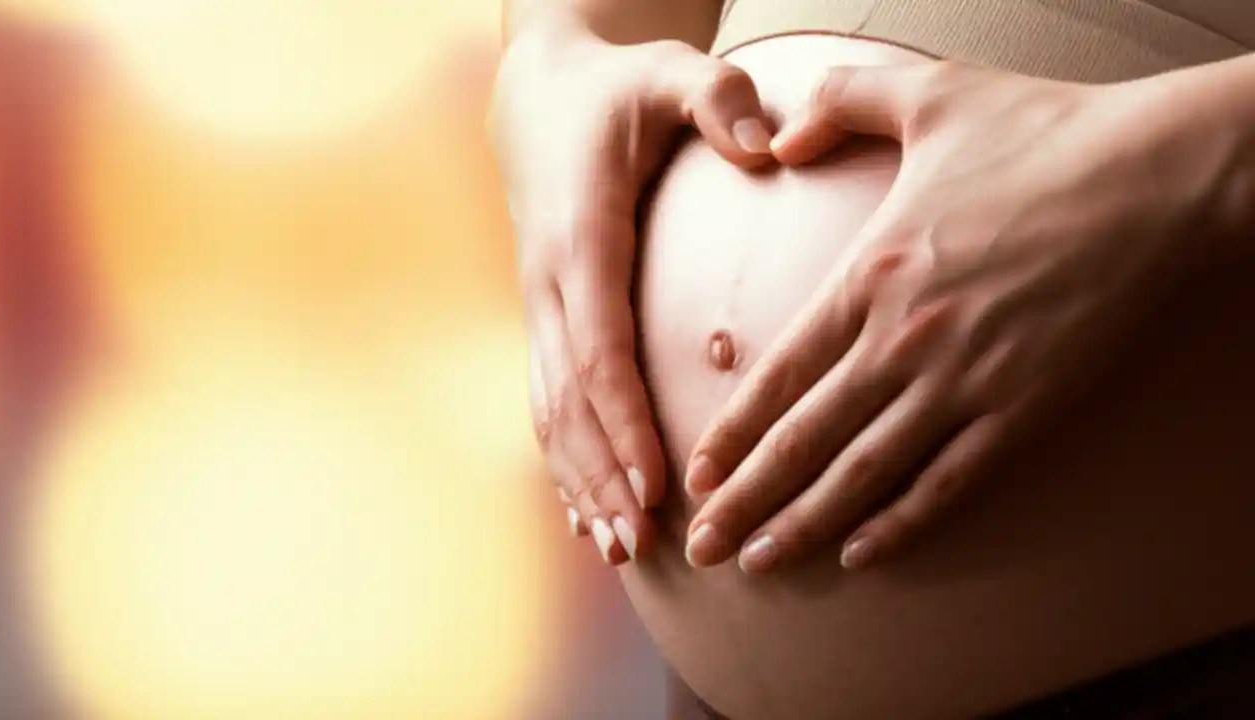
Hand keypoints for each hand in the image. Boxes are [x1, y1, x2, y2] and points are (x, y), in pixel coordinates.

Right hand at [490, 21, 774, 564]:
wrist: (541, 96)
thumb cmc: (614, 90)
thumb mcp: (670, 73)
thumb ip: (719, 100)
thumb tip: (766, 146)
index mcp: (581, 238)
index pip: (599, 348)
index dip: (624, 421)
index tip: (655, 482)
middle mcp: (550, 284)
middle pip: (569, 401)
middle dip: (603, 476)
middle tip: (642, 545)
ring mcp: (542, 306)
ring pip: (552, 412)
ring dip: (581, 482)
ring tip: (617, 549)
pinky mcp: (548, 320)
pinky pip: (551, 402)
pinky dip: (568, 460)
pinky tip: (590, 510)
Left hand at [682, 61, 1215, 572]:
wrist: (1158, 176)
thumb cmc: (1045, 134)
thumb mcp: (927, 94)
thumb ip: (839, 101)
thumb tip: (782, 136)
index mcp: (870, 277)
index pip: (778, 375)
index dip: (731, 433)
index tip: (697, 475)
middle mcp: (904, 343)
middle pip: (804, 441)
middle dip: (745, 500)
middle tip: (703, 548)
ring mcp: (965, 385)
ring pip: (866, 474)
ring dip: (807, 525)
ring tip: (762, 563)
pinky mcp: (1024, 410)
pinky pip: (950, 484)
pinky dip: (904, 524)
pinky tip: (865, 552)